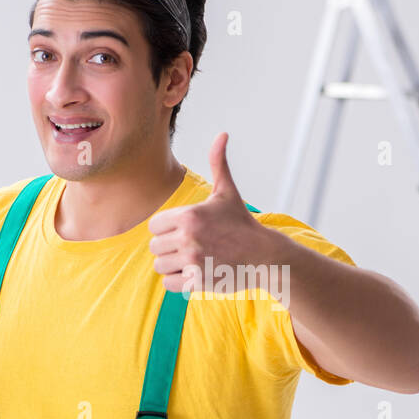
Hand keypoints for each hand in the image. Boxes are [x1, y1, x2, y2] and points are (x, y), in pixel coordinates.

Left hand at [148, 132, 267, 293]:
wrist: (264, 255)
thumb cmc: (242, 223)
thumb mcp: (228, 192)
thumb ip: (218, 163)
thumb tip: (222, 134)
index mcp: (189, 216)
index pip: (154, 226)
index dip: (167, 229)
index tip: (185, 230)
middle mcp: (188, 238)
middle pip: (155, 247)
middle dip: (169, 248)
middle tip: (190, 246)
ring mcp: (192, 262)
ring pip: (160, 266)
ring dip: (173, 265)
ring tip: (193, 260)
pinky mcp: (197, 282)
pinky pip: (168, 284)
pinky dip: (177, 281)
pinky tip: (194, 273)